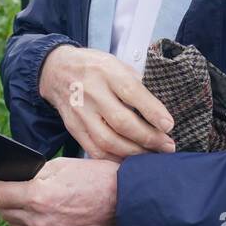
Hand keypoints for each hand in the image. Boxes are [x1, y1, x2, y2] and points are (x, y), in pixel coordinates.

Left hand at [0, 157, 118, 225]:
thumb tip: (15, 178)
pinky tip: (36, 210)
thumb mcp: (59, 166)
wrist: (122, 200)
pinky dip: (28, 221)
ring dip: (12, 211)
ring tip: (20, 198)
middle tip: (1, 188)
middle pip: (4, 211)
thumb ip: (32, 174)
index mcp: (38, 197)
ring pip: (16, 224)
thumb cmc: (95, 179)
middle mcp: (39, 220)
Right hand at [39, 44, 175, 159]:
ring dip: (134, 153)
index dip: (152, 111)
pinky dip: (115, 160)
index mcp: (107, 71)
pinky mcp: (73, 128)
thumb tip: (159, 110)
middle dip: (148, 138)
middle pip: (121, 122)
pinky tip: (130, 161)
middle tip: (168, 146)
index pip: (132, 92)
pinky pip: (95, 150)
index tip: (169, 126)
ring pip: (108, 141)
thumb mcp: (116, 64)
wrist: (56, 71)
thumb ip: (135, 83)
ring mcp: (81, 113)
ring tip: (152, 156)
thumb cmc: (95, 67)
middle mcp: (92, 92)